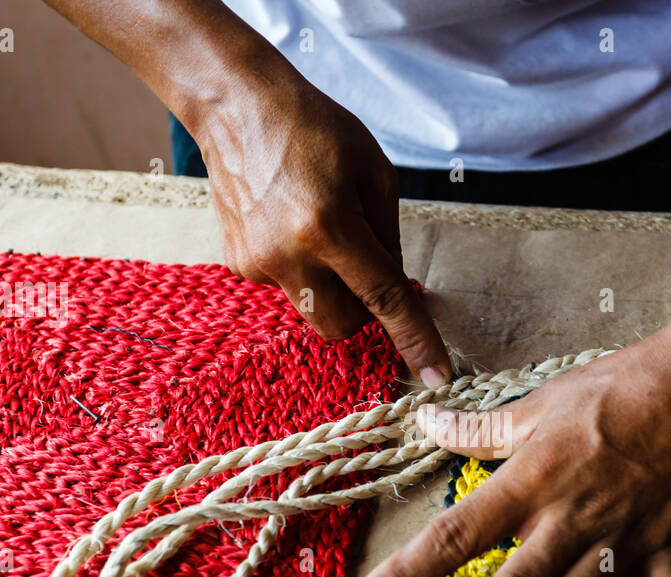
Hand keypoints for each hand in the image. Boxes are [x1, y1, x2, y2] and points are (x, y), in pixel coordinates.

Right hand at [193, 68, 449, 383]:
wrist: (236, 107)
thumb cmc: (313, 129)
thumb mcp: (373, 172)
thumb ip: (389, 236)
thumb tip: (394, 286)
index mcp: (330, 225)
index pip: (383, 298)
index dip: (414, 339)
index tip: (434, 375)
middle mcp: (289, 253)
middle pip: (341, 326)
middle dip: (362, 313)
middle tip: (364, 268)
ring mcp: (257, 263)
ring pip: (312, 309)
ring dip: (329, 287)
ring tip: (318, 231)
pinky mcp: (237, 263)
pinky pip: (284, 286)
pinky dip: (298, 267)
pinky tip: (287, 223)